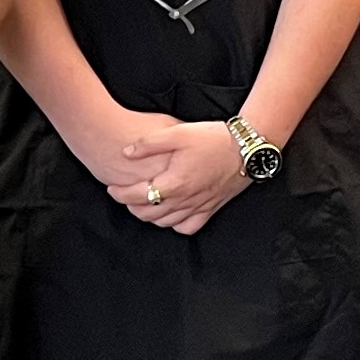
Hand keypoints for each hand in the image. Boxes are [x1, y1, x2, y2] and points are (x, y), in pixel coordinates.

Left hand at [108, 118, 250, 235]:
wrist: (248, 148)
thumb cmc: (214, 138)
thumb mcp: (179, 132)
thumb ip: (149, 143)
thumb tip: (126, 153)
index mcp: (174, 182)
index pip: (137, 196)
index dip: (119, 194)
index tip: (111, 188)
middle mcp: (185, 200)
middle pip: (147, 214)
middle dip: (130, 206)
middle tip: (124, 194)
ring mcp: (199, 207)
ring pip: (165, 223)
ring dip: (149, 216)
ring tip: (143, 203)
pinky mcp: (211, 209)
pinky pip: (188, 227)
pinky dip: (175, 224)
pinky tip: (172, 213)